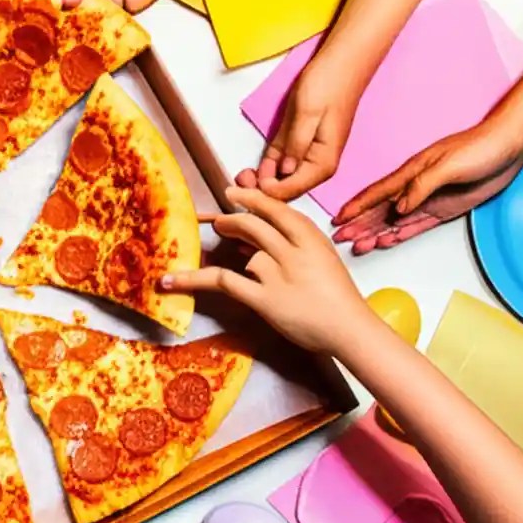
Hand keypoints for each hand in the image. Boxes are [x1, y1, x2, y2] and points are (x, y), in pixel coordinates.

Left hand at [158, 188, 372, 354]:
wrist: (350, 328)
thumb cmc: (338, 297)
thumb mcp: (321, 259)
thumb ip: (294, 246)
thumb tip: (252, 244)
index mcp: (311, 237)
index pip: (276, 209)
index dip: (251, 199)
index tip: (233, 193)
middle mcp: (293, 250)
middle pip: (255, 224)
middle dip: (233, 220)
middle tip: (219, 223)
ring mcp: (278, 274)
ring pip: (243, 249)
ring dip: (224, 247)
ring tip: (208, 249)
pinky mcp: (263, 299)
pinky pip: (223, 281)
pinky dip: (195, 279)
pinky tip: (171, 280)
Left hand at [236, 53, 363, 200]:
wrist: (342, 62)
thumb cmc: (328, 84)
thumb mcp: (307, 114)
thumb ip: (295, 145)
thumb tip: (282, 171)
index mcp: (323, 163)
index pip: (290, 191)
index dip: (266, 192)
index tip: (243, 184)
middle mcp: (318, 166)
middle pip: (286, 189)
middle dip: (262, 189)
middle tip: (238, 178)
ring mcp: (308, 156)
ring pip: (282, 179)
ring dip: (262, 180)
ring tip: (241, 174)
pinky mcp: (300, 144)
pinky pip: (282, 163)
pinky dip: (267, 168)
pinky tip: (252, 168)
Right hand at [332, 124, 522, 254]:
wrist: (509, 146)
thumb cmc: (480, 147)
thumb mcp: (448, 164)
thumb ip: (421, 186)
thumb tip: (399, 207)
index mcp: (411, 173)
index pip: (377, 194)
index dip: (356, 207)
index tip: (338, 219)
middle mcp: (415, 188)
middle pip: (379, 210)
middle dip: (358, 225)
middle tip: (340, 239)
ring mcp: (428, 199)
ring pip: (394, 221)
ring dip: (375, 233)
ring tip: (358, 246)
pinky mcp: (443, 209)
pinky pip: (415, 226)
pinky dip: (399, 235)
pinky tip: (386, 241)